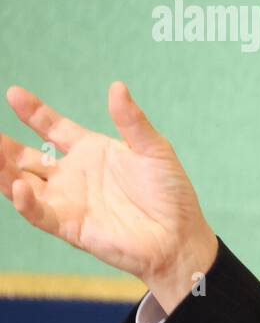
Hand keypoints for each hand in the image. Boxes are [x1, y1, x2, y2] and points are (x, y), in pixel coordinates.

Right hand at [0, 81, 216, 313]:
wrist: (179, 235)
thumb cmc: (170, 193)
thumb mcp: (154, 150)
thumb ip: (132, 121)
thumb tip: (117, 87)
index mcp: (92, 152)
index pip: (53, 128)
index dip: (34, 112)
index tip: (15, 93)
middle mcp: (74, 175)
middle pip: (27, 157)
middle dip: (4, 146)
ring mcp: (69, 201)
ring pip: (23, 183)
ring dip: (4, 170)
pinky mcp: (70, 226)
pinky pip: (39, 213)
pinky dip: (26, 202)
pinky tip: (18, 187)